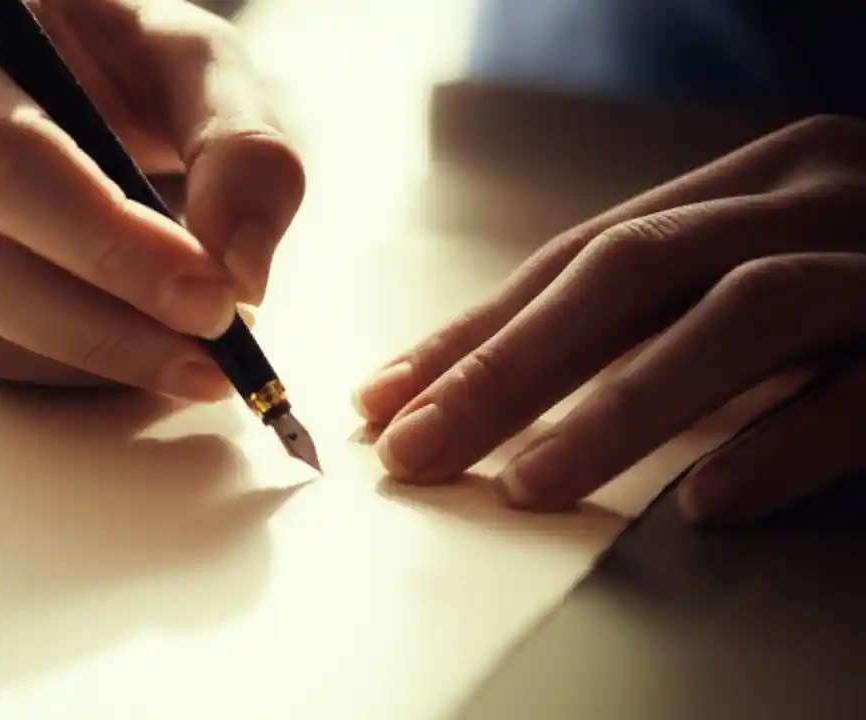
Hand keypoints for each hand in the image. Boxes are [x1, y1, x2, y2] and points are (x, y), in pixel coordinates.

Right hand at [0, 0, 303, 398]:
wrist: (67, 59)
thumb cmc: (125, 54)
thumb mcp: (200, 63)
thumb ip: (242, 146)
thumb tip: (238, 271)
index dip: (105, 242)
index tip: (211, 299)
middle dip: (96, 322)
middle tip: (209, 355)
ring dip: (81, 359)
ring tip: (186, 361)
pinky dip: (54, 366)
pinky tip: (128, 355)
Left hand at [355, 115, 865, 526]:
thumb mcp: (768, 271)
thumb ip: (667, 315)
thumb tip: (521, 394)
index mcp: (750, 184)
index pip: (578, 257)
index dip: (476, 329)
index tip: (385, 397)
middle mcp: (812, 197)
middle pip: (629, 274)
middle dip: (507, 366)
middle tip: (414, 447)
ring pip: (738, 316)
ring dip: (620, 404)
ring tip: (529, 485)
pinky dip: (790, 438)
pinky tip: (712, 499)